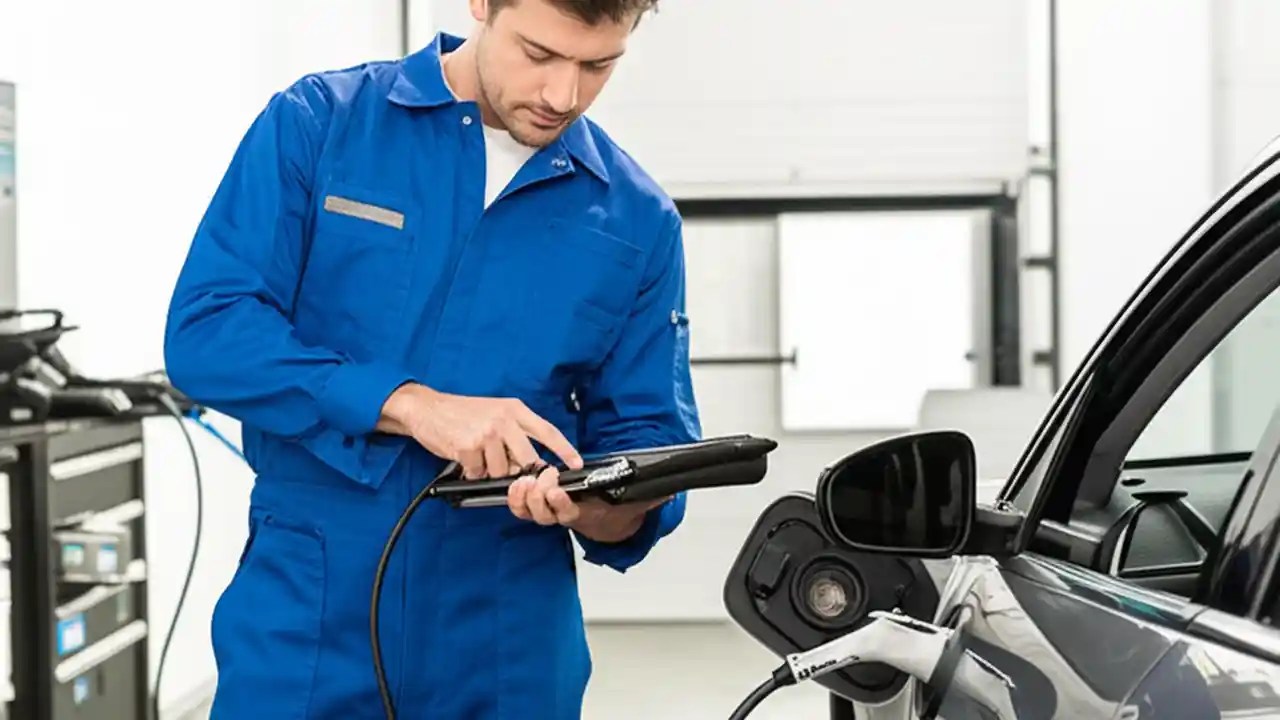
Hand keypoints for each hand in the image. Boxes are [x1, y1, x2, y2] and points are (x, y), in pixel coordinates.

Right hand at [377, 383, 582, 477]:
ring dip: (488, 471)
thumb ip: (513, 433)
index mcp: (514, 409)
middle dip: (519, 471)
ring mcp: (487, 433)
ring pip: (501, 470)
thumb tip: (528, 463)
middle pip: (527, 459)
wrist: (426, 408)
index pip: (547, 431)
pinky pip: (479, 472)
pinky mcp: (469, 446)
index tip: (577, 463)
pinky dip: (471, 471)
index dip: (565, 449)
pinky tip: (464, 458)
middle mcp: (504, 419)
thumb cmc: (460, 413)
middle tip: (504, 468)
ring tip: (476, 456)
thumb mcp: (493, 413)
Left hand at [506, 467, 667, 542]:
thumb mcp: (638, 500)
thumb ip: (653, 495)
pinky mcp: (538, 506)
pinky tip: (516, 482)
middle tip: (544, 476)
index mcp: (586, 515)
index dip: (560, 504)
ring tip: (525, 479)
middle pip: (544, 515)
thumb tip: (672, 491)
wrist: (608, 519)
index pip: (569, 513)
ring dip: (523, 498)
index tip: (557, 491)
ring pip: (529, 513)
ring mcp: (549, 513)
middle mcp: (564, 517)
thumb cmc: (618, 506)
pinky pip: (521, 508)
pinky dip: (515, 498)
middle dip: (540, 496)